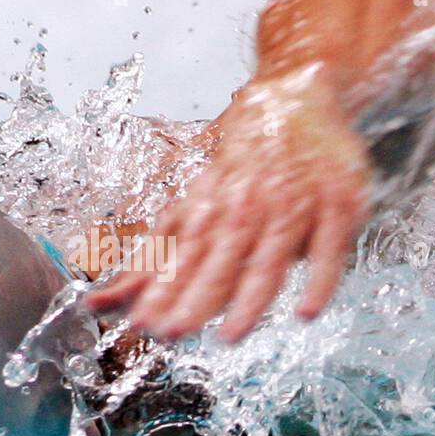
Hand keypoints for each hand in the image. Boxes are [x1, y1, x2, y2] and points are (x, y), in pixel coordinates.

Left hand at [86, 70, 372, 342]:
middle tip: (173, 332)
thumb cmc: (240, 168)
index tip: (143, 323)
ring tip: (231, 336)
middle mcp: (248, 208)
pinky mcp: (337, 206)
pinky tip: (306, 312)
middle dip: (195, 297)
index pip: (182, 258)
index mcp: (210, 211)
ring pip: (268, 258)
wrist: (295, 99)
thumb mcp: (191, 208)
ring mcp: (294, 206)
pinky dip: (319, 280)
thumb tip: (98, 303)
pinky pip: (329, 249)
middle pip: (219, 260)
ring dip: (249, 298)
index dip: (163, 292)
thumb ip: (151, 261)